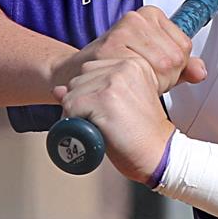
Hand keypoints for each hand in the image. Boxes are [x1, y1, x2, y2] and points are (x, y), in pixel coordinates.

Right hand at [54, 6, 206, 93]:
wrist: (77, 75)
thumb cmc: (117, 68)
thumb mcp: (155, 64)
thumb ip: (182, 67)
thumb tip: (201, 71)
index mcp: (151, 15)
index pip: (184, 45)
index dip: (175, 67)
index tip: (155, 69)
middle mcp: (138, 18)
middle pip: (175, 57)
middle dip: (165, 76)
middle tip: (142, 76)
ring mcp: (124, 30)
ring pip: (163, 66)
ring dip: (152, 82)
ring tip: (132, 78)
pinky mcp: (111, 47)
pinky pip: (143, 72)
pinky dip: (137, 84)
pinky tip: (123, 80)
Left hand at [55, 56, 172, 183]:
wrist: (160, 154)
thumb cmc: (143, 134)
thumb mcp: (120, 105)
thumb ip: (93, 91)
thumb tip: (57, 89)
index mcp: (133, 64)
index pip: (90, 70)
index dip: (89, 94)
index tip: (105, 111)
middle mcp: (124, 67)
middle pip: (78, 80)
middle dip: (81, 104)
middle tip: (103, 122)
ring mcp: (113, 82)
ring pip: (71, 95)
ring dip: (78, 115)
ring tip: (101, 128)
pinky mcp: (104, 98)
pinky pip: (71, 109)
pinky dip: (76, 124)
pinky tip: (97, 131)